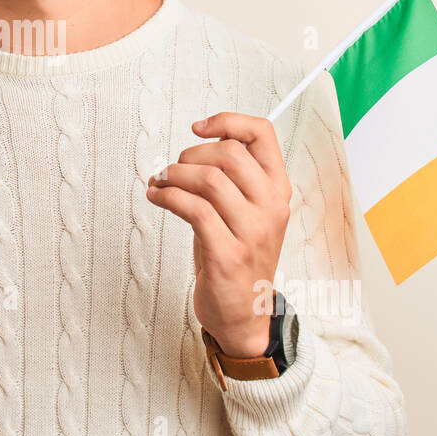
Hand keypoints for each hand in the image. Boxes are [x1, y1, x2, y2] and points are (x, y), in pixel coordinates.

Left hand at [145, 113, 291, 357]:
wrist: (244, 314)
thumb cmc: (238, 256)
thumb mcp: (245, 211)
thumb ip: (232, 177)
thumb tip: (201, 142)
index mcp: (278, 190)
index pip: (263, 135)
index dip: (228, 121)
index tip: (199, 128)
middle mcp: (271, 207)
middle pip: (229, 153)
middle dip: (190, 154)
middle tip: (172, 169)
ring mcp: (252, 232)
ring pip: (208, 179)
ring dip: (173, 176)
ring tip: (159, 183)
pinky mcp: (228, 254)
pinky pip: (193, 209)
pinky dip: (167, 197)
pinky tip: (157, 198)